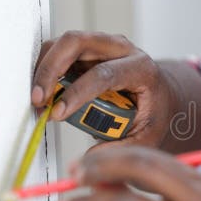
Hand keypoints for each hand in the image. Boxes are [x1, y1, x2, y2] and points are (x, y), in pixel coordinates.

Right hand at [32, 31, 180, 148]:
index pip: (104, 73)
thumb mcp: (149, 134)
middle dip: (51, 69)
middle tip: (39, 100)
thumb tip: (92, 157)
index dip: (77, 92)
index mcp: (141, 68)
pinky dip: (46, 67)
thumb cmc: (155, 111)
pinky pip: (60, 49)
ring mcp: (103, 44)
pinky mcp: (88, 48)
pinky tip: (44, 90)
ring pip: (64, 42)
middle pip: (78, 43)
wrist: (161, 93)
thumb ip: (124, 148)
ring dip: (44, 68)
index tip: (58, 113)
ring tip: (39, 99)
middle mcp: (121, 49)